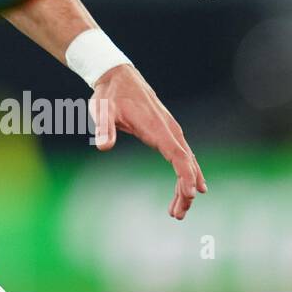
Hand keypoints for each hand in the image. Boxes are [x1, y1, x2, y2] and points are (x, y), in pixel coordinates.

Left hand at [89, 65, 207, 219]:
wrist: (117, 77)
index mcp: (157, 127)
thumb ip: (103, 128)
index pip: (178, 155)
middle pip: (186, 164)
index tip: (190, 194)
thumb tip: (102, 146)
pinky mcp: (167, 132)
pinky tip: (186, 189)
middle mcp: (170, 130)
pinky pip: (181, 157)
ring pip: (186, 162)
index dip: (186, 175)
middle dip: (186, 190)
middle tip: (177, 214)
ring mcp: (171, 131)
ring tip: (177, 211)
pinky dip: (185, 174)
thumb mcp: (101, 110)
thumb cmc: (108, 95)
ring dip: (185, 186)